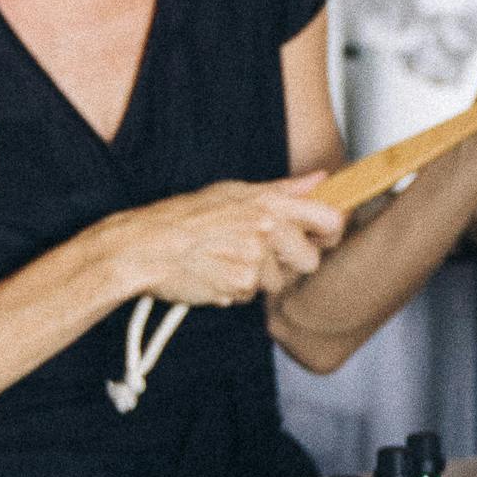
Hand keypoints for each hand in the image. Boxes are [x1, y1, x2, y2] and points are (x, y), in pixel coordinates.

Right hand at [113, 176, 345, 308]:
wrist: (146, 246)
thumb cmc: (186, 216)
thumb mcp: (235, 191)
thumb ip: (284, 189)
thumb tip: (320, 180)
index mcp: (269, 203)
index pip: (330, 219)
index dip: (330, 231)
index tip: (320, 236)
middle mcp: (267, 230)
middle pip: (310, 260)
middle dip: (291, 263)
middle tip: (259, 252)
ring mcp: (255, 261)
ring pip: (278, 282)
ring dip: (259, 278)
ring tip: (228, 260)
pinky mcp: (240, 287)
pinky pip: (252, 296)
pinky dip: (237, 289)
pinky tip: (216, 273)